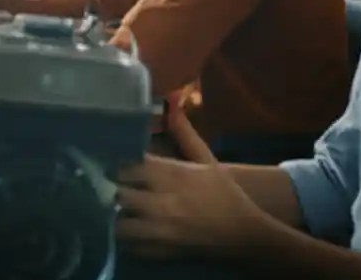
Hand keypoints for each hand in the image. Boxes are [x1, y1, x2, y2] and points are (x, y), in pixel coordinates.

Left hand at [115, 109, 271, 259]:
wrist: (245, 234)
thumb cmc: (224, 194)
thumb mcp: (207, 161)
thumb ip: (186, 135)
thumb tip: (172, 107)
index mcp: (171, 176)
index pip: (127, 167)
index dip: (119, 167)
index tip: (116, 167)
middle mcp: (161, 202)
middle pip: (119, 194)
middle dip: (115, 191)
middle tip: (115, 190)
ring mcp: (160, 230)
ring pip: (120, 222)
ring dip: (118, 217)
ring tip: (121, 212)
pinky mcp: (161, 252)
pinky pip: (131, 245)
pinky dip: (129, 238)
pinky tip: (134, 230)